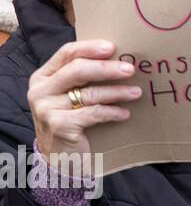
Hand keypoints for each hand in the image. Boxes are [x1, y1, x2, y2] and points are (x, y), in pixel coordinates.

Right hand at [28, 40, 139, 163]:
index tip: (113, 47)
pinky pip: (92, 113)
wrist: (60, 158)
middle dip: (107, 68)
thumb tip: (120, 58)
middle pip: (77, 70)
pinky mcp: (58, 126)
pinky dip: (112, 112)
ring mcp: (46, 109)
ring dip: (117, 92)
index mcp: (43, 77)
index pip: (66, 53)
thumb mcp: (71, 95)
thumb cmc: (72, 119)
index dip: (90, 48)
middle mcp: (40, 91)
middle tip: (130, 69)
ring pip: (88, 93)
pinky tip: (125, 114)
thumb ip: (84, 77)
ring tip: (136, 93)